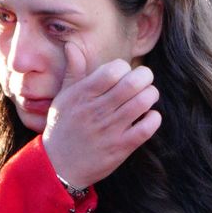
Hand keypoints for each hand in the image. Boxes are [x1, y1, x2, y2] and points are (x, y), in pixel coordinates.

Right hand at [41, 43, 160, 189]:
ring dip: (151, 95)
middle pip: (132, 83)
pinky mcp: (121, 148)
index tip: (124, 72)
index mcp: (82, 95)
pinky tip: (149, 116)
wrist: (58, 166)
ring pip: (142, 103)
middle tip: (145, 80)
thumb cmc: (62, 128)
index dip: (124, 67)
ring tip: (148, 95)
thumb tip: (72, 46)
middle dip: (145, 76)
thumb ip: (73, 72)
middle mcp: (96, 110)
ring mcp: (110, 130)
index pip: (113, 70)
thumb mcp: (63, 98)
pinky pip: (146, 128)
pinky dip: (153, 118)